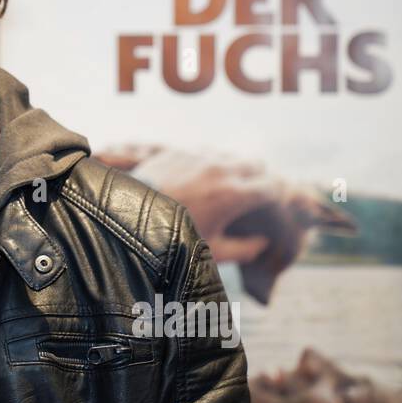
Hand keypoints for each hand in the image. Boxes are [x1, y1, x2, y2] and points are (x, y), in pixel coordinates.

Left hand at [116, 147, 355, 303]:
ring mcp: (197, 156)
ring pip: (229, 154)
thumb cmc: (167, 242)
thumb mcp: (210, 251)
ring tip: (231, 186)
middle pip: (255, 165)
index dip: (277, 198)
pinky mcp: (176, 152)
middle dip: (260, 179)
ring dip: (236, 167)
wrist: (123, 219)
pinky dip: (211, 162)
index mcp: (234, 194)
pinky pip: (204, 151)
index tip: (275, 207)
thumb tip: (262, 244)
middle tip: (257, 195)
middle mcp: (220, 169)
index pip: (272, 188)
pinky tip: (205, 176)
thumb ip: (243, 249)